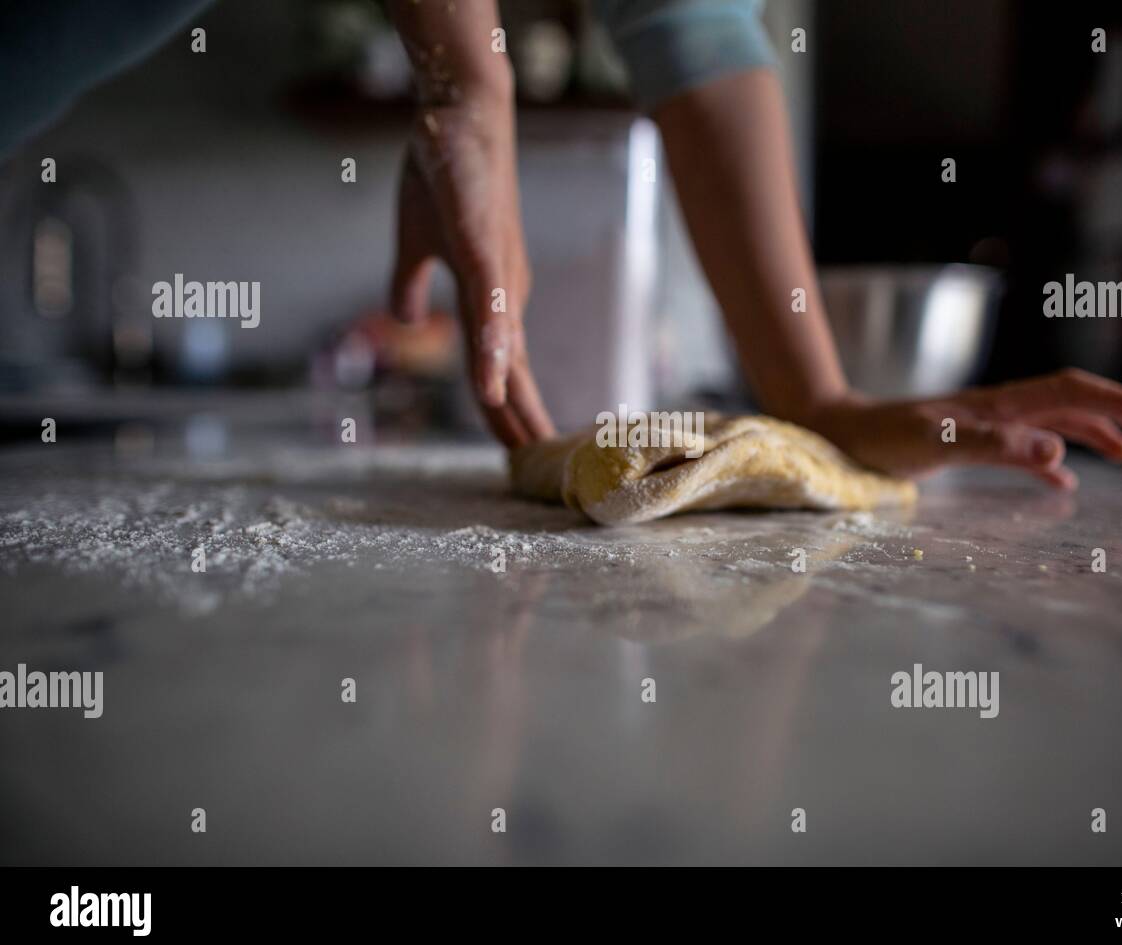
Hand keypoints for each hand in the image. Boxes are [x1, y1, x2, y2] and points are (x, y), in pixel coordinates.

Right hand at [390, 94, 553, 446]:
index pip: (499, 369)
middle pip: (513, 374)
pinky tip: (496, 386)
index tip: (517, 456)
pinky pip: (488, 311)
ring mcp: (497, 275)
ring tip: (530, 452)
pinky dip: (493, 352)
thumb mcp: (417, 242)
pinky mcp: (483, 249)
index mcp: (490, 298)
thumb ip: (410, 284)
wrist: (456, 114)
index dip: (505, 412)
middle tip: (540, 476)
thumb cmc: (443, 172)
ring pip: (508, 354)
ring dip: (516, 404)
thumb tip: (404, 321)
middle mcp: (503, 295)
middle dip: (522, 426)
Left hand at [802, 368, 1121, 489]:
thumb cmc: (878, 439)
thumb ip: (993, 447)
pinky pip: (1021, 449)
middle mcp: (997, 409)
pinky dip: (1050, 462)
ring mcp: (983, 425)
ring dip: (1093, 433)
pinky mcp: (965, 443)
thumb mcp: (935, 443)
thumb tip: (1058, 453)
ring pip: (1052, 423)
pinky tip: (1063, 481)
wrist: (835, 433)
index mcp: (997, 405)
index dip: (1117, 405)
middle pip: (1071, 401)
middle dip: (1118, 413)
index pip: (1072, 392)